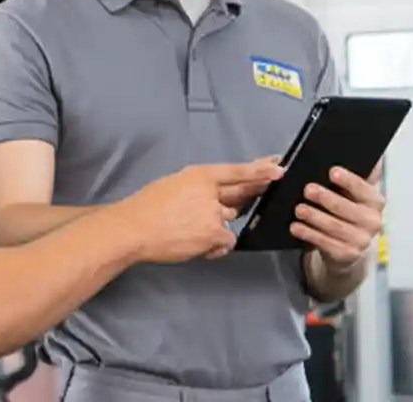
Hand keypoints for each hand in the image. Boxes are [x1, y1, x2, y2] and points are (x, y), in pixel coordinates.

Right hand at [116, 159, 283, 263]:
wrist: (133, 228)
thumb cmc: (147, 207)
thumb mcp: (173, 185)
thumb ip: (198, 189)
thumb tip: (215, 200)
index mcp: (198, 174)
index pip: (236, 170)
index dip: (260, 169)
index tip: (279, 166)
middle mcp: (210, 191)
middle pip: (241, 194)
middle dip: (255, 190)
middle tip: (272, 183)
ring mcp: (213, 213)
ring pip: (228, 220)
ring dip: (215, 225)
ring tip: (189, 229)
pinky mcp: (214, 234)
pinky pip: (226, 241)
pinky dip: (214, 247)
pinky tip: (197, 245)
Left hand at [291, 163, 384, 269]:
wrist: (345, 247)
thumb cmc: (343, 212)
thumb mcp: (349, 193)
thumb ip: (351, 177)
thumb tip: (362, 158)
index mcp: (374, 200)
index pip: (363, 188)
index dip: (349, 180)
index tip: (332, 171)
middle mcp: (372, 220)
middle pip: (347, 208)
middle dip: (326, 197)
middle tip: (308, 189)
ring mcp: (362, 240)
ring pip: (335, 226)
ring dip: (315, 216)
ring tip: (299, 209)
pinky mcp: (348, 254)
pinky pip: (326, 243)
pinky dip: (309, 234)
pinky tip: (296, 227)